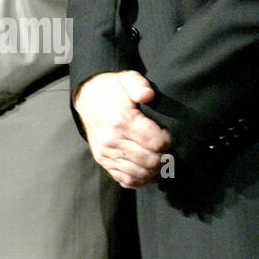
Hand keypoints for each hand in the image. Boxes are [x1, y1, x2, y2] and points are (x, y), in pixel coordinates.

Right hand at [73, 70, 172, 188]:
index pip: (155, 142)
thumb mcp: (126, 78)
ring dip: (156, 171)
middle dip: (166, 158)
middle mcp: (112, 140)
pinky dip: (141, 180)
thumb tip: (148, 94)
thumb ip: (139, 84)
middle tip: (171, 151)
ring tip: (163, 162)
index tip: (170, 135)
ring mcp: (106, 154)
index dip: (169, 141)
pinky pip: (126, 180)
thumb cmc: (112, 89)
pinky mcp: (103, 161)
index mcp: (121, 120)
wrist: (87, 98)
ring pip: (140, 174)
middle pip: (150, 161)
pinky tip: (149, 171)